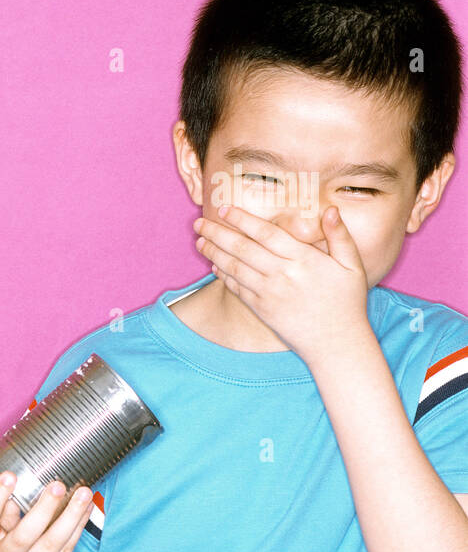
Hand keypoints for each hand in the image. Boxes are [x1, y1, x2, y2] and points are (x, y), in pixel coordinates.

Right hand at [0, 473, 94, 551]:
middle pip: (23, 536)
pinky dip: (77, 530)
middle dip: (42, 509)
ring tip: (83, 494)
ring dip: (70, 517)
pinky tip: (86, 511)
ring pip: (51, 544)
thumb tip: (21, 487)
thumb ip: (0, 519)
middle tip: (58, 484)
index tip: (9, 475)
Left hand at [194, 203, 370, 362]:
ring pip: (234, 268)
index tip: (224, 209)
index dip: (242, 219)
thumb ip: (341, 236)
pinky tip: (213, 266)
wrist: (336, 343)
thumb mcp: (352, 266)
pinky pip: (237, 289)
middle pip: (242, 248)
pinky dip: (223, 276)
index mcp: (303, 259)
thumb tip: (331, 210)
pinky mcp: (261, 309)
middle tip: (198, 223)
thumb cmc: (347, 302)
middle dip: (217, 233)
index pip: (266, 233)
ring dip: (214, 253)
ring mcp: (269, 293)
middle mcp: (282, 274)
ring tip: (199, 241)